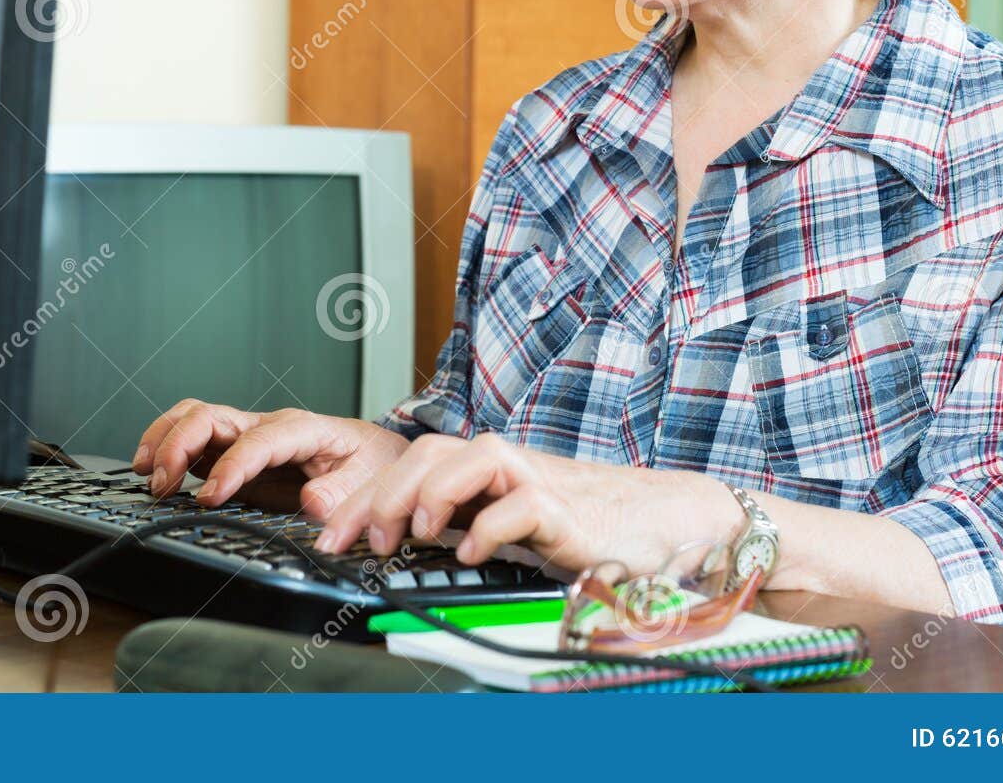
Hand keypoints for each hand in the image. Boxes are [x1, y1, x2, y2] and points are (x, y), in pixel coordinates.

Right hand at [132, 400, 410, 517]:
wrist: (378, 454)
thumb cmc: (373, 461)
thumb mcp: (371, 478)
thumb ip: (343, 492)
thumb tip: (313, 503)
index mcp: (303, 429)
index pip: (258, 441)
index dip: (231, 466)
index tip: (211, 496)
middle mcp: (269, 426)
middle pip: (212, 415)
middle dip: (180, 444)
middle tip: (162, 483)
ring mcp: (249, 435)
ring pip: (195, 418)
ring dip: (165, 439)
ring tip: (146, 472)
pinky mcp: (237, 450)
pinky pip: (195, 438)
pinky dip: (167, 448)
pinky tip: (154, 471)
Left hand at [313, 432, 738, 573]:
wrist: (674, 519)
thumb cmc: (597, 523)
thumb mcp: (516, 525)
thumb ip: (468, 525)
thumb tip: (403, 541)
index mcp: (489, 472)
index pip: (413, 463)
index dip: (364, 494)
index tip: (328, 534)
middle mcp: (510, 468)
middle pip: (431, 451)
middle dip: (380, 493)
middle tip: (352, 540)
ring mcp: (542, 484)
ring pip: (473, 458)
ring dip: (431, 493)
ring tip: (410, 535)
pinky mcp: (573, 513)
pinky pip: (525, 505)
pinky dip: (491, 525)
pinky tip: (472, 550)